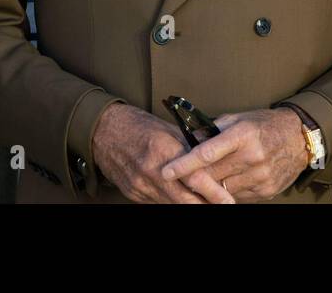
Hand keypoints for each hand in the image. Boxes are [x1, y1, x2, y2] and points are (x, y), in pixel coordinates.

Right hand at [92, 102, 232, 203]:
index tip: (228, 200)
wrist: (102, 131)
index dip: (213, 192)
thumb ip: (188, 146)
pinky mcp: (133, 194)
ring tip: (205, 202)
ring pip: (172, 205)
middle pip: (185, 200)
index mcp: (163, 150)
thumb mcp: (167, 129)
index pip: (194, 177)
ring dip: (189, 205)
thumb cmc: (138, 126)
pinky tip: (180, 198)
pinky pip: (158, 203)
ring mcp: (141, 186)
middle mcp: (152, 171)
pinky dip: (171, 202)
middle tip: (223, 205)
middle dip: (205, 206)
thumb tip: (213, 157)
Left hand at [160, 108, 307, 201]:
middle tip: (183, 176)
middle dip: (196, 177)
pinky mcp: (267, 190)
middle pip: (212, 175)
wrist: (300, 137)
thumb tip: (189, 139)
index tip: (166, 171)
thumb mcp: (239, 118)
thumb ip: (213, 129)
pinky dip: (229, 191)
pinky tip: (229, 180)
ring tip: (208, 178)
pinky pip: (238, 197)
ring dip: (212, 186)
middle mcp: (252, 157)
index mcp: (242, 135)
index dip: (184, 165)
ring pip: (223, 190)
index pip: (206, 153)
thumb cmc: (265, 124)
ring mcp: (260, 176)